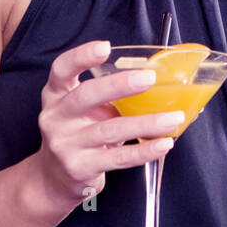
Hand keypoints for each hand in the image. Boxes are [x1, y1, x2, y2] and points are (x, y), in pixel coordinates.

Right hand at [35, 40, 185, 207]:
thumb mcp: (83, 110)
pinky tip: (163, 144)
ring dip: (146, 123)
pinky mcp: (79, 167)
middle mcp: (56, 117)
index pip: (61, 69)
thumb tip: (161, 81)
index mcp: (56, 95)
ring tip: (173, 118)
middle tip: (149, 78)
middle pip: (85, 96)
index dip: (81, 57)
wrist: (54, 179)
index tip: (104, 47)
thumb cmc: (79, 134)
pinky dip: (144, 151)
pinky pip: (117, 158)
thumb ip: (109, 95)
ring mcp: (65, 144)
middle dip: (118, 85)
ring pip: (109, 130)